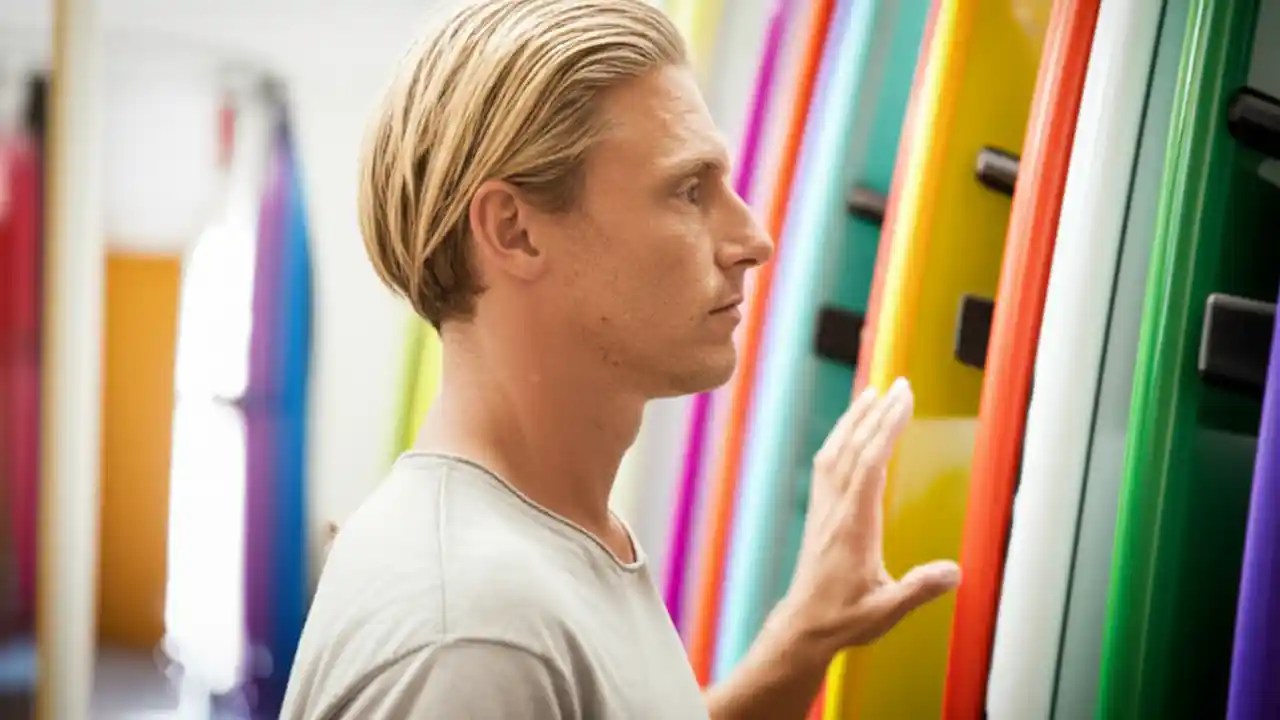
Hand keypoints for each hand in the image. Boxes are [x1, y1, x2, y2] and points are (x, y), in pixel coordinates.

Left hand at [778, 377, 959, 656]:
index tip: (903, 399)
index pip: (870, 464)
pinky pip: (827, 465)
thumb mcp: (886, 610)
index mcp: (853, 525)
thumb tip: (955, 572)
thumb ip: (919, 589)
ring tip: (873, 394)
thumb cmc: (844, 619)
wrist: (803, 626)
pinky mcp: (819, 514)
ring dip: (855, 421)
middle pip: (854, 449)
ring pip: (835, 452)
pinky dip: (840, 440)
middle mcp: (835, 510)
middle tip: (899, 384)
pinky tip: (849, 433)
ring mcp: (823, 510)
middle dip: (877, 414)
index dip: (886, 428)